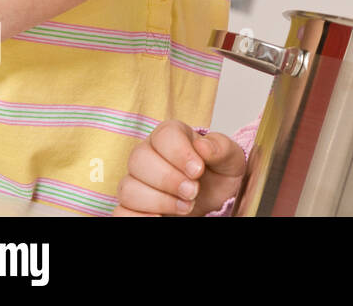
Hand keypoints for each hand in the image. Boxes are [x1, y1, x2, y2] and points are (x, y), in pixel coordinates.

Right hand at [113, 120, 245, 216]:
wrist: (217, 200)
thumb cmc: (219, 175)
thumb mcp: (231, 159)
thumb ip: (221, 149)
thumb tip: (203, 146)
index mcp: (172, 136)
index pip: (163, 134)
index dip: (179, 153)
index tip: (198, 170)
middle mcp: (148, 155)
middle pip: (139, 159)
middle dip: (168, 179)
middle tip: (193, 191)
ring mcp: (137, 182)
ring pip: (128, 188)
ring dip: (159, 200)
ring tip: (187, 206)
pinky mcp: (132, 206)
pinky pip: (121, 212)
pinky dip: (139, 217)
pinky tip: (162, 218)